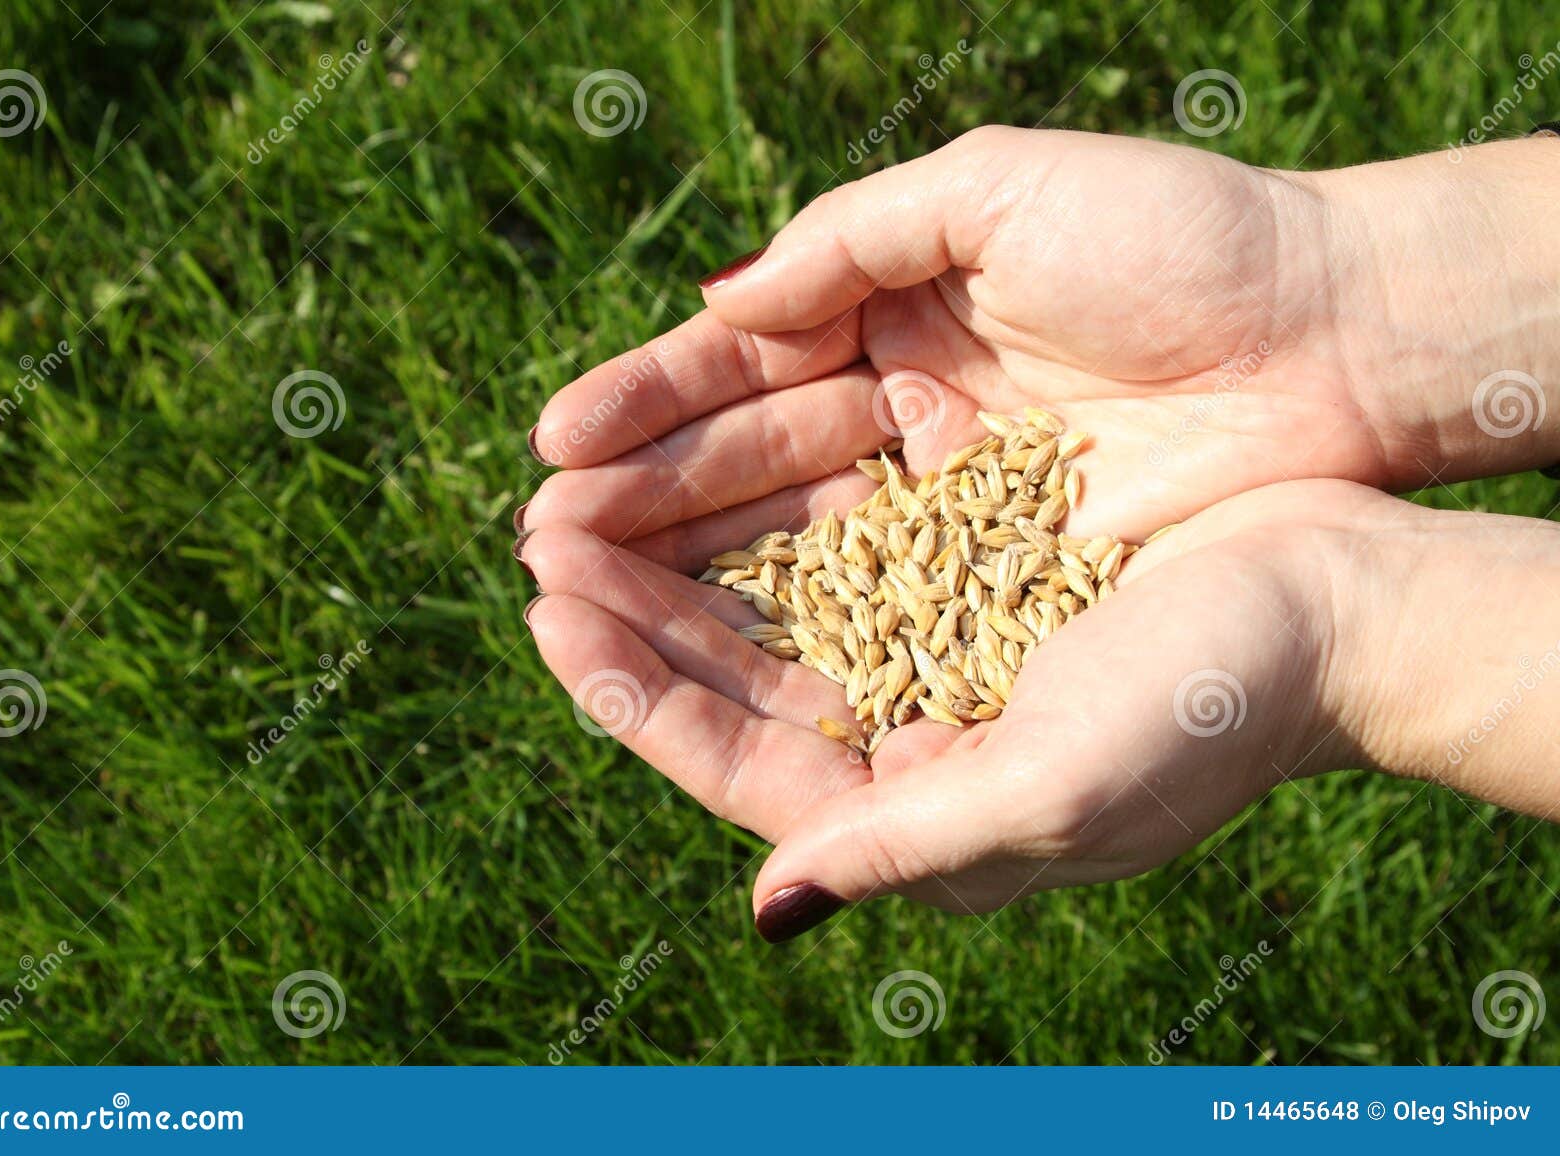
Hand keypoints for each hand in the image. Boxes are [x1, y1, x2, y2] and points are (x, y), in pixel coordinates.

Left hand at [522, 479, 1400, 938]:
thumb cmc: (1212, 706)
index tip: (549, 617)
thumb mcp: (1052, 789)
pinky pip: (839, 547)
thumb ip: (902, 844)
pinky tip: (714, 467)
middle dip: (636, 614)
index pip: (738, 763)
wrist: (1340, 606)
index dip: (634, 694)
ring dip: (687, 556)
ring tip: (594, 491)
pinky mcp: (968, 579)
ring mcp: (937, 658)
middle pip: (737, 682)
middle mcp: (913, 742)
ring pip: (773, 610)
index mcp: (918, 810)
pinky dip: (773, 511)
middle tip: (540, 536)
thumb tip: (767, 905)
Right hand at [524, 130, 1559, 559]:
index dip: (646, 408)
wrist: (1330, 338)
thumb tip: (717, 305)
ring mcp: (948, 514)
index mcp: (894, 320)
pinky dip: (782, 630)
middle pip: (747, 475)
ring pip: (788, 552)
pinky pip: (869, 613)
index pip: (742, 374)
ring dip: (684, 579)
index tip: (555, 443)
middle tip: (541, 541)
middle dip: (642, 507)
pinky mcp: (997, 588)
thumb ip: (845, 239)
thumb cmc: (1174, 242)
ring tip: (576, 597)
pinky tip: (696, 648)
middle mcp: (907, 423)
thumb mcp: (994, 193)